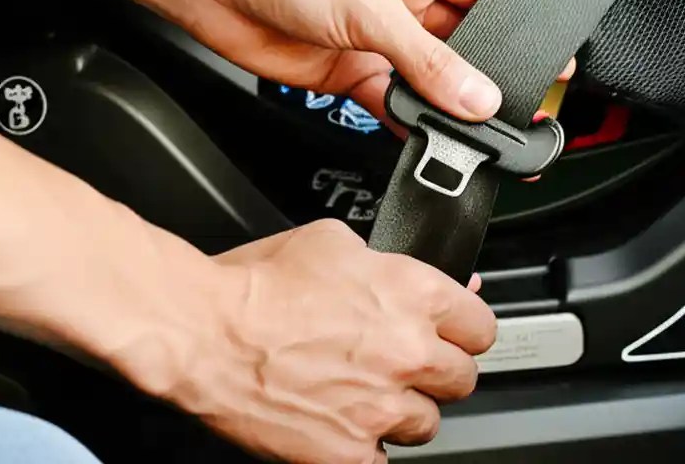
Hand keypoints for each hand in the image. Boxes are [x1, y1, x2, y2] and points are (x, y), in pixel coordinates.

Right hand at [173, 220, 495, 463]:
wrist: (202, 333)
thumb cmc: (255, 285)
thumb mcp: (331, 242)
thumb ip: (390, 262)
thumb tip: (437, 281)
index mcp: (412, 293)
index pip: (481, 326)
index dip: (461, 329)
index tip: (447, 333)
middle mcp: (408, 351)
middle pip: (463, 378)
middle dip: (434, 371)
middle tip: (399, 362)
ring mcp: (382, 406)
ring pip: (428, 423)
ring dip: (402, 410)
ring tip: (362, 393)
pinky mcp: (351, 450)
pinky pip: (383, 459)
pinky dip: (365, 445)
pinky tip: (340, 422)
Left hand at [176, 0, 573, 131]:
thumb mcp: (371, 11)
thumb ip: (428, 60)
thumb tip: (476, 95)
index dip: (521, 25)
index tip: (551, 58)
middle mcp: (402, 6)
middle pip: (463, 47)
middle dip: (488, 79)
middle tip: (519, 112)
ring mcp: (376, 43)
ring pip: (429, 82)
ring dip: (448, 108)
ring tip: (475, 135)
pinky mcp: (348, 74)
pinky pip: (392, 104)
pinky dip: (408, 123)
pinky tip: (424, 137)